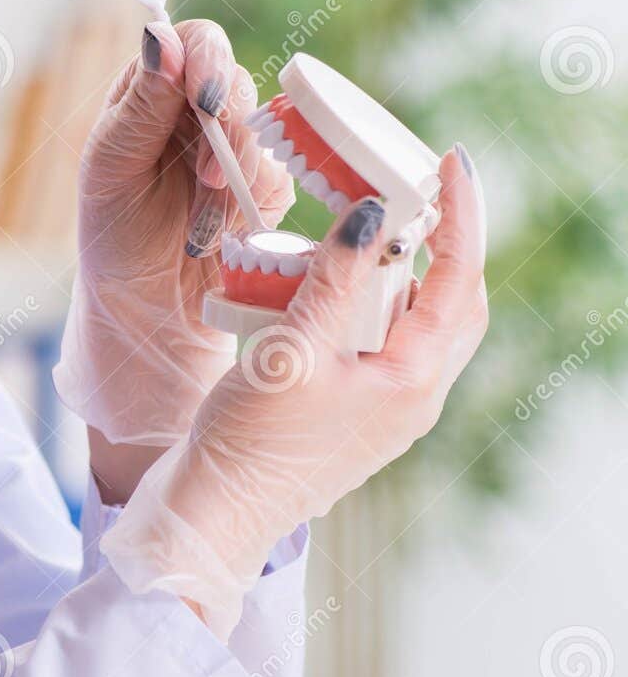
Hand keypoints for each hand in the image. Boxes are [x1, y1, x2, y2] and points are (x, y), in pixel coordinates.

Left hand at [51, 19, 294, 461]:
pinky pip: (280, 179)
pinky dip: (251, 208)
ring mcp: (234, 147)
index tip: (206, 97)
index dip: (209, 59)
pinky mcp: (264, 188)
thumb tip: (158, 34)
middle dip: (225, 130)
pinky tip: (218, 233)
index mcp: (152, 90)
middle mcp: (195, 110)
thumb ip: (142, 105)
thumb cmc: (113, 232)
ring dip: (235, 177)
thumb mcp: (112, 167)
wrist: (144, 307)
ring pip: (263, 132)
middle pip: (237, 83)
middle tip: (206, 178)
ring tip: (200, 215)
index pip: (195, 41)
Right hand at [98, 143, 488, 637]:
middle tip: (422, 188)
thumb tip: (374, 214)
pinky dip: (380, 303)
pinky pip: (389, 346)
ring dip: (412, 272)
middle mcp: (414, 398)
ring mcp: (388, 411)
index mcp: (412, 382)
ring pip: (423, 325)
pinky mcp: (357, 416)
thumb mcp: (291, 348)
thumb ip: (334, 279)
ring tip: (379, 224)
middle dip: (448, 241)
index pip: (459, 280)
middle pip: (456, 303)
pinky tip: (340, 284)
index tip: (450, 162)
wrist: (214, 514)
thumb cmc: (248, 441)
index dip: (462, 215)